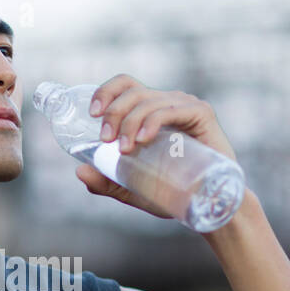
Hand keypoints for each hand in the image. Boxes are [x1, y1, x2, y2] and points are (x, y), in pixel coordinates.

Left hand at [75, 73, 237, 218]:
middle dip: (113, 112)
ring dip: (129, 122)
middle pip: (132, 91)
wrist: (209, 204)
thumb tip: (80, 172)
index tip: (93, 114)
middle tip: (105, 140)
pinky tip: (143, 140)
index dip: (106, 92)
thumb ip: (107, 181)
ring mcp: (184, 106)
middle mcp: (167, 103)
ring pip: (148, 101)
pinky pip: (170, 109)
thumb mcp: (133, 188)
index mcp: (150, 111)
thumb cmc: (174, 193)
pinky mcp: (201, 113)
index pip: (125, 86)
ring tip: (124, 149)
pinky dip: (152, 122)